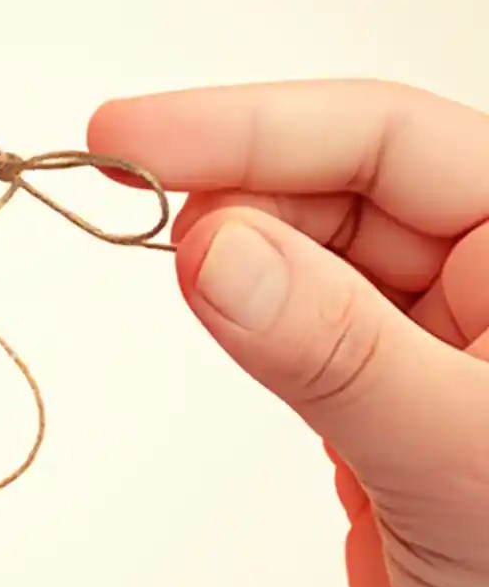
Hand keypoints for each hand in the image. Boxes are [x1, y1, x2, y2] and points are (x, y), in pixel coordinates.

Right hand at [88, 80, 488, 586]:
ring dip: (227, 245)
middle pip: (334, 183)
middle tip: (132, 209)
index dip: (250, 127)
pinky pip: (291, 319)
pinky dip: (237, 306)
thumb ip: (336, 349)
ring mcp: (425, 337)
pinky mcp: (370, 396)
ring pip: (304, 247)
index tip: (129, 138)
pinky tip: (209, 301)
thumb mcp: (459, 459)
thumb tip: (214, 250)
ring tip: (167, 261)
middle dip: (231, 186)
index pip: (387, 142)